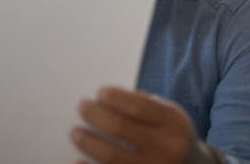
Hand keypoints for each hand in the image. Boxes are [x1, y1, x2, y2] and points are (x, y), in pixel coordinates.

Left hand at [71, 87, 217, 163]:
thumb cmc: (173, 136)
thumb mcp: (170, 116)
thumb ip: (145, 106)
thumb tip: (105, 100)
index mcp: (174, 123)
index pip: (138, 107)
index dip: (115, 98)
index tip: (99, 93)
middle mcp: (166, 147)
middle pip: (120, 128)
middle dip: (95, 115)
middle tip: (82, 107)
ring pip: (110, 156)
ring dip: (87, 142)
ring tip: (75, 132)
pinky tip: (77, 161)